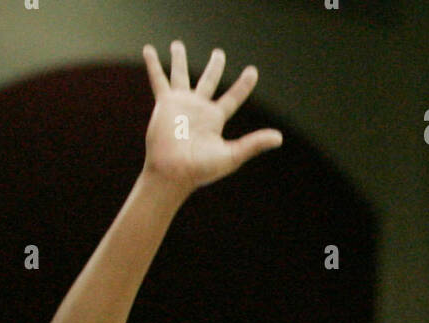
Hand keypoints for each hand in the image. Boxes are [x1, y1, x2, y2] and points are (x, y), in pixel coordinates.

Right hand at [142, 41, 281, 192]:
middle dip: (214, 67)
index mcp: (214, 120)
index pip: (233, 98)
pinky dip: (153, 64)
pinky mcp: (165, 104)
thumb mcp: (232, 155)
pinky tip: (149, 49)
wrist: (173, 173)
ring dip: (179, 59)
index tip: (252, 71)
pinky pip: (158, 79)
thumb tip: (278, 138)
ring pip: (181, 75)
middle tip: (218, 54)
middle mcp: (198, 109)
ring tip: (177, 44)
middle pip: (209, 81)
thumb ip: (253, 144)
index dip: (243, 85)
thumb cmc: (201, 169)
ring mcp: (181, 105)